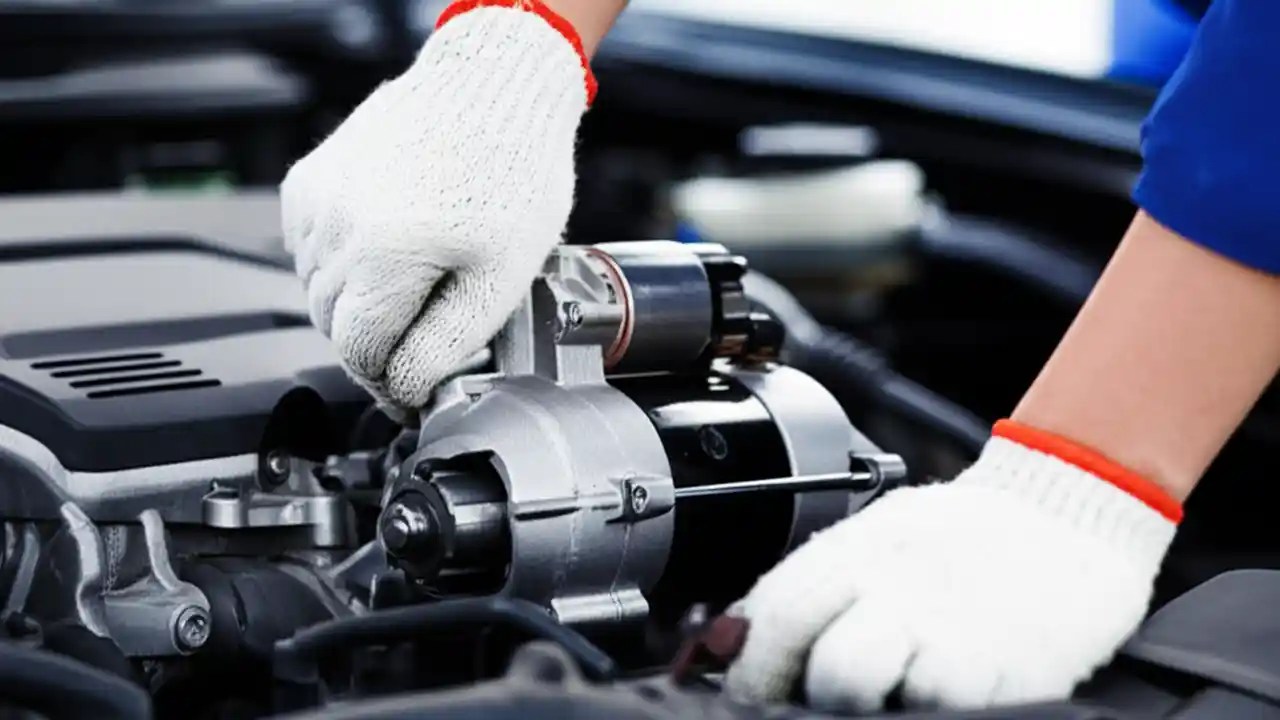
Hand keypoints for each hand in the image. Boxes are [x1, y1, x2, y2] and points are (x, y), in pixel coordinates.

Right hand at [280, 2, 593, 411]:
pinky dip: (340, 265)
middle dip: (378, 346)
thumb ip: (448, 344)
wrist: (492, 89)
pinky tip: (386, 251)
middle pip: (336, 326)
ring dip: (359, 306)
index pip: (360, 353)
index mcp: (385, 254)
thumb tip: (408, 388)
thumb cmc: (512, 173)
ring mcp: (316, 199)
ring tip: (414, 287)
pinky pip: (309, 250)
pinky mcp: (308, 180)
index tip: (413, 393)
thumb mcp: (501, 278)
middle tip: (423, 343)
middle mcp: (336, 226)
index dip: (390, 385)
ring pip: (320, 291)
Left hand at [724, 426, 1178, 711]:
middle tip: (790, 702)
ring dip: (851, 701)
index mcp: (862, 547)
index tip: (744, 686)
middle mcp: (898, 583)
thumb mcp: (883, 537)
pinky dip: (927, 705)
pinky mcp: (1002, 669)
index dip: (750, 662)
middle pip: (811, 652)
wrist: (1074, 511)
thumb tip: (736, 634)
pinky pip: (941, 704)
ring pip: (855, 683)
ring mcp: (948, 627)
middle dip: (786, 690)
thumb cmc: (972, 534)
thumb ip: (819, 583)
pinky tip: (932, 693)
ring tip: (873, 695)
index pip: (778, 609)